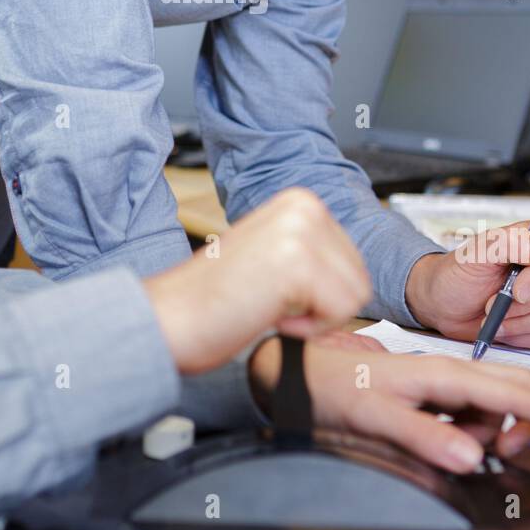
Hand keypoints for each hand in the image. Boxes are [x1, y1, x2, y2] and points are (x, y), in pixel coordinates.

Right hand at [144, 188, 370, 373]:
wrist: (169, 318)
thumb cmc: (214, 299)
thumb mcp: (275, 254)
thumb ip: (313, 250)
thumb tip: (356, 270)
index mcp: (301, 201)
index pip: (354, 262)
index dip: (319, 293)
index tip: (275, 289)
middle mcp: (304, 206)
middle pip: (360, 278)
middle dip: (321, 304)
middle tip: (269, 300)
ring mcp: (301, 231)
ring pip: (354, 295)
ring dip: (315, 317)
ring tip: (268, 304)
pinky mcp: (298, 262)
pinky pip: (339, 312)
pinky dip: (307, 329)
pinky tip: (268, 313)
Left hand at [247, 333, 529, 472]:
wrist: (298, 372)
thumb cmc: (332, 387)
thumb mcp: (375, 417)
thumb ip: (425, 437)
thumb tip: (473, 456)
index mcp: (442, 374)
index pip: (515, 394)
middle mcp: (446, 372)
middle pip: (514, 392)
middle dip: (521, 423)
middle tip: (492, 450)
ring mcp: (439, 381)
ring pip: (492, 405)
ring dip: (487, 430)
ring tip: (445, 442)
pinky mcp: (430, 392)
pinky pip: (467, 412)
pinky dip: (466, 430)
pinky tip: (435, 435)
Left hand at [405, 222, 529, 349]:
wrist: (441, 305)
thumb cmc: (457, 274)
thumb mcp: (476, 252)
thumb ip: (511, 243)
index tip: (517, 288)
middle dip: (524, 302)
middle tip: (491, 302)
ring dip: (521, 321)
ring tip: (493, 316)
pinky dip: (523, 336)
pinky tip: (502, 328)